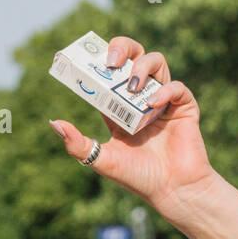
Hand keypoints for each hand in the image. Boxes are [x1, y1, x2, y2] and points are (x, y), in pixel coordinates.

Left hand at [50, 35, 214, 212]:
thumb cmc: (137, 178)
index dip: (98, 62)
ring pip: (156, 62)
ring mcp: (163, 101)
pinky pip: (176, 87)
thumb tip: (54, 123)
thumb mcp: (101, 159)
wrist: (171, 191)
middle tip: (111, 60)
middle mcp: (141, 99)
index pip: (107, 75)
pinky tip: (153, 104)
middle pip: (133, 56)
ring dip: (142, 66)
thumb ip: (77, 143)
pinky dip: (165, 91)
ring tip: (132, 85)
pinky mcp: (184, 107)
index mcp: (119, 109)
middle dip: (122, 48)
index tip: (87, 58)